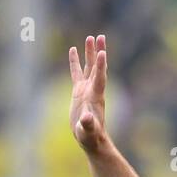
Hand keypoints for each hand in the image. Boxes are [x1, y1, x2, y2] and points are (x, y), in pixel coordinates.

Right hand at [69, 34, 108, 152]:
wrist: (91, 139)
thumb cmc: (90, 136)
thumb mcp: (88, 131)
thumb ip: (88, 124)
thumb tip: (86, 118)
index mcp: (96, 97)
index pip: (100, 78)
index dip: (101, 66)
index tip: (103, 52)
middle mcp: (93, 90)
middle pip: (96, 68)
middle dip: (98, 52)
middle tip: (100, 36)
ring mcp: (86, 89)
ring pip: (88, 67)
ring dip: (89, 53)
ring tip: (90, 37)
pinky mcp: (79, 92)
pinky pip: (77, 72)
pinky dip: (75, 61)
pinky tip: (73, 49)